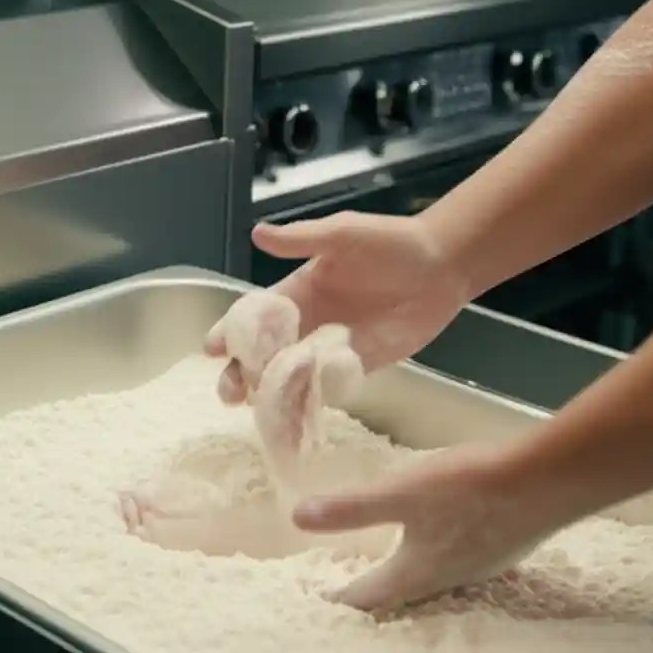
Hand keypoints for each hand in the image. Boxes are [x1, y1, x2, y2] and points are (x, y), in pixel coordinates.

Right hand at [206, 212, 470, 403]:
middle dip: (242, 373)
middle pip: (263, 354)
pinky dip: (306, 404)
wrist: (442, 267)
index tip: (211, 348)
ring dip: (269, 395)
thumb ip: (302, 240)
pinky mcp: (356, 367)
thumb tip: (258, 233)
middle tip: (229, 392)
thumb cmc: (390, 243)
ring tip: (254, 411)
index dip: (231, 331)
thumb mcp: (342, 234)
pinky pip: (324, 389)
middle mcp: (306, 324)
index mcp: (296, 292)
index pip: (254, 317)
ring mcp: (328, 349)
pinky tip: (292, 420)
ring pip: (288, 377)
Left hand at [292, 445, 556, 610]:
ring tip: (390, 567)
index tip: (320, 601)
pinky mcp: (502, 544)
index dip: (341, 598)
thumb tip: (299, 517)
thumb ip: (351, 508)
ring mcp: (479, 564)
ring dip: (407, 574)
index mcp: (417, 571)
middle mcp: (448, 577)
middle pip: (401, 594)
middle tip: (350, 589)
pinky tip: (443, 537)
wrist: (547, 480)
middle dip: (374, 591)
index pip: (368, 596)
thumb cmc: (471, 488)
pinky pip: (460, 559)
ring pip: (433, 578)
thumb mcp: (401, 493)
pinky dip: (439, 554)